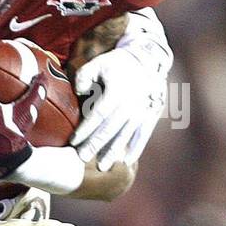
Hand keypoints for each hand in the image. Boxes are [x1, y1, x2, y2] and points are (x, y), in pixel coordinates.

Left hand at [72, 46, 166, 169]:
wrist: (148, 59)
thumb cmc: (117, 63)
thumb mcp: (98, 63)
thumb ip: (84, 76)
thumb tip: (80, 92)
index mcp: (117, 91)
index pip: (98, 115)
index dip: (85, 129)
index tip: (73, 142)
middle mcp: (132, 103)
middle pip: (110, 128)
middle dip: (96, 145)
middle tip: (82, 158)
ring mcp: (144, 110)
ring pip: (126, 135)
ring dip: (114, 152)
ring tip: (102, 166)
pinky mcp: (152, 114)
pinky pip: (144, 134)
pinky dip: (136, 148)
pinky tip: (126, 161)